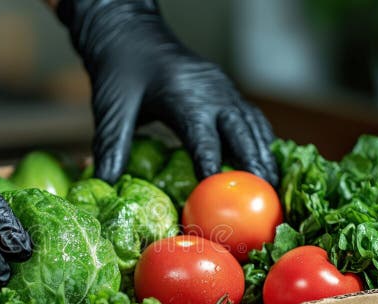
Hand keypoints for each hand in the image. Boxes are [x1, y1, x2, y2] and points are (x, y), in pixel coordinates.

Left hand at [57, 0, 278, 184]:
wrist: (132, 32)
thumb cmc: (121, 67)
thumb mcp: (112, 106)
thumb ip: (111, 144)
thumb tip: (105, 182)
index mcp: (185, 94)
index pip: (204, 134)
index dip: (212, 163)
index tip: (219, 191)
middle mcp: (212, 91)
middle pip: (242, 132)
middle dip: (254, 165)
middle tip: (264, 197)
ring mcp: (223, 89)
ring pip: (253, 125)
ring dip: (263, 155)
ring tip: (272, 189)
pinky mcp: (225, 91)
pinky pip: (250, 119)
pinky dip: (260, 141)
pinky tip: (264, 164)